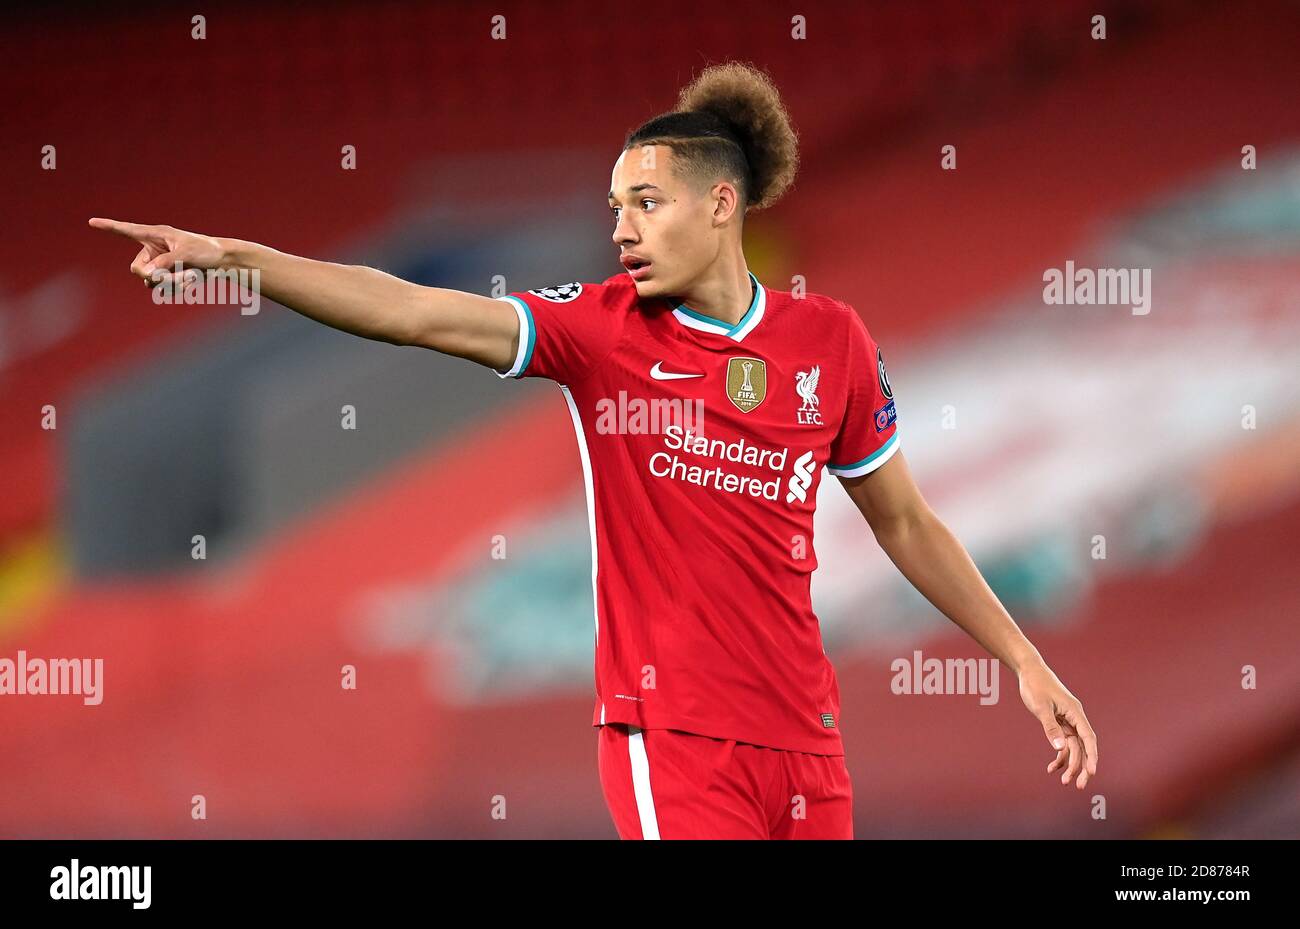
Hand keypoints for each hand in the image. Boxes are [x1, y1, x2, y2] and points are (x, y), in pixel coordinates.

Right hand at [88, 218, 225, 286]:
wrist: (222, 263)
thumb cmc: (206, 250)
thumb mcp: (186, 253)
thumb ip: (165, 262)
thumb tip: (148, 274)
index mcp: (155, 235)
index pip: (128, 231)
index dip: (109, 227)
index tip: (92, 222)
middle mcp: (153, 250)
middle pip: (137, 269)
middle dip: (153, 276)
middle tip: (170, 277)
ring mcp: (159, 265)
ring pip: (151, 283)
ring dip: (170, 284)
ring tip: (190, 277)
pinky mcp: (167, 278)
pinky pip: (162, 290)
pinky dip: (176, 289)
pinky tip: (191, 283)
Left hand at [1018, 661, 1097, 789]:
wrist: (1029, 671)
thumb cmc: (1035, 686)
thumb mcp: (1041, 707)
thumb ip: (1050, 728)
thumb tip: (1059, 748)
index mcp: (1075, 712)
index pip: (1088, 738)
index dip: (1091, 757)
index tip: (1091, 772)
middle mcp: (1075, 718)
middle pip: (1083, 747)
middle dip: (1081, 767)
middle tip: (1077, 785)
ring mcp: (1068, 721)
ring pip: (1073, 747)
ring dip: (1069, 764)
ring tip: (1064, 781)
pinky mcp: (1059, 723)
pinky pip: (1063, 742)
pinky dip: (1059, 755)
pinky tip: (1051, 768)